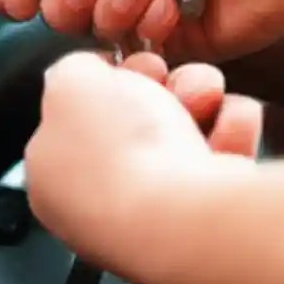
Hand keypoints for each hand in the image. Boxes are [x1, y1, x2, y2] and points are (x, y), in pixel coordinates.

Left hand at [25, 51, 262, 274]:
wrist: (183, 214)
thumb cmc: (119, 156)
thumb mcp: (69, 82)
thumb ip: (71, 70)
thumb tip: (88, 71)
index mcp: (51, 178)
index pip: (78, 119)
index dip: (105, 82)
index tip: (124, 65)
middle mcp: (103, 202)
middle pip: (137, 121)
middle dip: (162, 87)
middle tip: (166, 81)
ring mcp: (158, 214)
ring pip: (185, 132)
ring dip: (201, 101)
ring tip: (205, 98)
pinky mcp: (208, 219)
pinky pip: (223, 157)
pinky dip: (231, 131)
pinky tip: (230, 122)